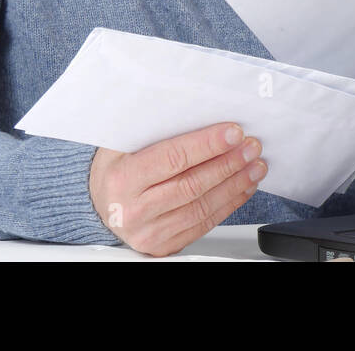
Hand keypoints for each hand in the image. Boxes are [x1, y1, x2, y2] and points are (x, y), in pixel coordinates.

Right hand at [88, 122, 266, 256]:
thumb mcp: (123, 142)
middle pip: (192, 184)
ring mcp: (149, 231)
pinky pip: (202, 224)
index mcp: (123, 178)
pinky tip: (242, 187)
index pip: (173, 158)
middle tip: (251, 147)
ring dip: (235, 184)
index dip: (207, 145)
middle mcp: (134, 209)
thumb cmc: (115, 167)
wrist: (100, 203)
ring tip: (254, 165)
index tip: (233, 132)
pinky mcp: (163, 246)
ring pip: (201, 207)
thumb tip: (199, 109)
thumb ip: (155, 128)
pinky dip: (228, 204)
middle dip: (228, 163)